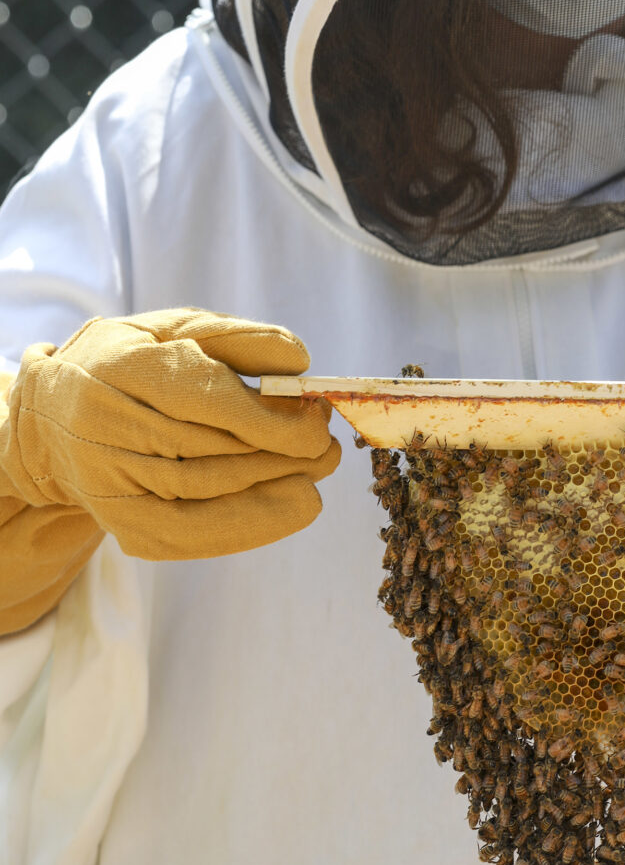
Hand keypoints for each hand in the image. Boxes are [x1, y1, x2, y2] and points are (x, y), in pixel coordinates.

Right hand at [0, 309, 339, 560]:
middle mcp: (105, 429)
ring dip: (275, 486)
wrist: (55, 418)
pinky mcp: (120, 523)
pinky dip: (249, 524)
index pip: (202, 400)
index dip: (266, 416)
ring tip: (320, 470)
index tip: (317, 417)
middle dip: (281, 452)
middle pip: (208, 450)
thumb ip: (238, 338)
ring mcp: (109, 482)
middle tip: (330, 446)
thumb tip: (299, 361)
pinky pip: (190, 534)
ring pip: (205, 493)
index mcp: (120, 368)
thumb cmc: (132, 362)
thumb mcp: (175, 330)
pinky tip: (295, 506)